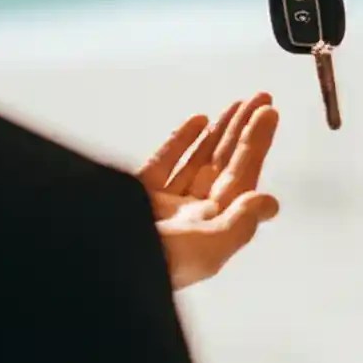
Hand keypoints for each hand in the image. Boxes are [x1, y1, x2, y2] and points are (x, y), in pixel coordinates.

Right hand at [136, 93, 280, 289]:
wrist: (92, 265)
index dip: (257, 144)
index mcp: (211, 228)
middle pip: (224, 165)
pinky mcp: (135, 196)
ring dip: (219, 132)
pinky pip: (164, 164)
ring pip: (198, 161)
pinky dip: (181, 142)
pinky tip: (199, 120)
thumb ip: (239, 224)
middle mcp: (192, 216)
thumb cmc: (152, 266)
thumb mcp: (205, 251)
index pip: (240, 177)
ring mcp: (164, 206)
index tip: (269, 112)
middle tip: (262, 96)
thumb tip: (270, 203)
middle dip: (243, 131)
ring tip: (238, 104)